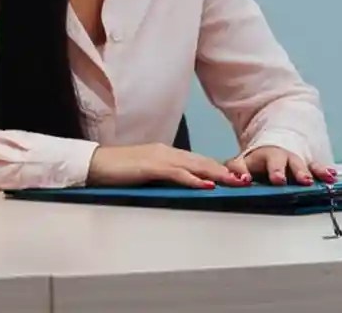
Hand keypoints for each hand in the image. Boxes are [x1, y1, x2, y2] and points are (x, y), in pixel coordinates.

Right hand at [87, 144, 250, 188]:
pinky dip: (193, 179)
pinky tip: (206, 185)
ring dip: (218, 174)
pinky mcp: (150, 166)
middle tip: (246, 180)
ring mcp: (160, 157)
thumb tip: (182, 189)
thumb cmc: (118, 172)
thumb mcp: (147, 174)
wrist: (94, 164)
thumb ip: (164, 178)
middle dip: (227, 171)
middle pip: (204, 161)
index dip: (220, 169)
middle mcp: (168, 152)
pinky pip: (177, 173)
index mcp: (168, 154)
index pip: (200, 162)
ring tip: (236, 182)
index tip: (237, 177)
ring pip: (196, 165)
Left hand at [229, 146, 336, 185]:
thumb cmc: (258, 162)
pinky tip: (330, 175)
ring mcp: (293, 161)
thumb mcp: (241, 165)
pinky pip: (316, 167)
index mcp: (255, 158)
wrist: (277, 146)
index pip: (244, 164)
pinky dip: (322, 171)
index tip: (245, 180)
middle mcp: (276, 157)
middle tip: (278, 179)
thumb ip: (234, 172)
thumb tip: (236, 180)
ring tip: (307, 181)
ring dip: (302, 172)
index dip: (243, 172)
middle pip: (276, 161)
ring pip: (298, 164)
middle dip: (277, 169)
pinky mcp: (307, 165)